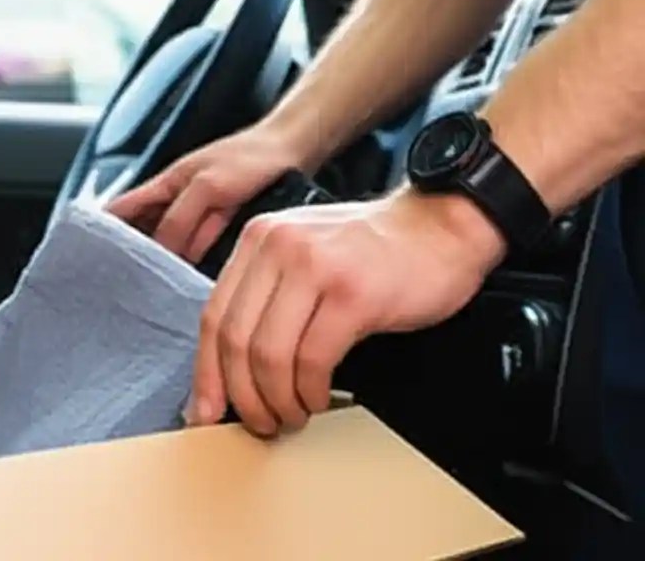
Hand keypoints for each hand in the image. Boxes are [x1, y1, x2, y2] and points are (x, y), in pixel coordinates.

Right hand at [106, 124, 305, 262]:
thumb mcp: (207, 188)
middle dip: (135, 252)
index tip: (91, 254)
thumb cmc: (250, 156)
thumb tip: (161, 253)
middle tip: (125, 281)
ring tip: (155, 286)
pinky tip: (191, 277)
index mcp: (165, 184)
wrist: (294, 150)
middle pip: (145, 230)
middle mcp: (178, 199)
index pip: (121, 209)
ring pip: (174, 242)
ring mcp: (200, 212)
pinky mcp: (222, 224)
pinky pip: (199, 247)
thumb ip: (180, 220)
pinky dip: (193, 261)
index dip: (103, 228)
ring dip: (167, 260)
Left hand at [185, 189, 506, 436]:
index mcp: (259, 239)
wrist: (443, 225)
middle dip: (241, 396)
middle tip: (256, 423)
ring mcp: (315, 267)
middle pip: (234, 340)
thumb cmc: (376, 250)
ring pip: (269, 354)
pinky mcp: (353, 294)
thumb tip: (232, 364)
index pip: (212, 316)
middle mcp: (278, 247)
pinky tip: (318, 398)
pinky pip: (312, 359)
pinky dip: (310, 390)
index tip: (205, 409)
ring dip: (276, 400)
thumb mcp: (304, 252)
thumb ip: (267, 293)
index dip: (206, 373)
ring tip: (290, 415)